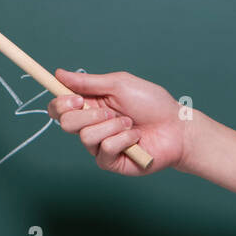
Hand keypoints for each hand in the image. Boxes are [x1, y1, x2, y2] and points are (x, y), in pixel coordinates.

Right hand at [47, 68, 186, 175]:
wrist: (176, 127)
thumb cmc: (152, 103)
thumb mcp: (120, 84)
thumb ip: (89, 82)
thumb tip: (59, 74)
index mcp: (90, 105)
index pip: (59, 107)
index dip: (60, 103)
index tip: (76, 99)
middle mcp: (91, 126)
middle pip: (65, 123)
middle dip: (89, 115)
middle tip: (111, 111)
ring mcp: (99, 146)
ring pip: (85, 136)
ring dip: (111, 126)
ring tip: (130, 123)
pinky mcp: (110, 162)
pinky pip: (105, 149)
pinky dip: (123, 138)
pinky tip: (136, 136)